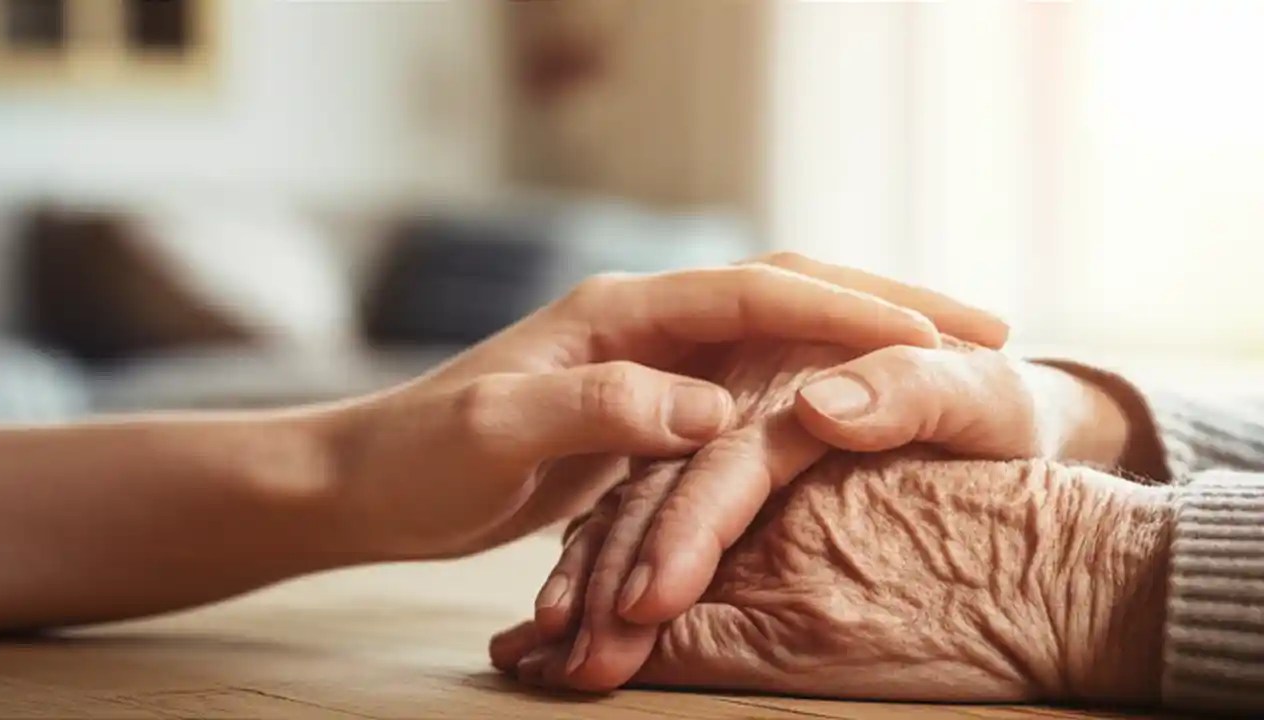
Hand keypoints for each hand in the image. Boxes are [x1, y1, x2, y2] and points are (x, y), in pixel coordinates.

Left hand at [322, 255, 1007, 559]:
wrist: (368, 482)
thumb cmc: (421, 456)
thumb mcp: (501, 431)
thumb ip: (603, 409)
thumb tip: (714, 413)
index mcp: (618, 313)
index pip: (755, 291)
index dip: (851, 308)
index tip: (940, 333)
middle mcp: (644, 325)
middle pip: (787, 296)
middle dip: (885, 309)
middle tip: (987, 330)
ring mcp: (647, 365)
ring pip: (778, 340)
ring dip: (863, 348)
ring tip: (952, 363)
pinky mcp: (643, 412)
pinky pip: (750, 389)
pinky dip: (814, 393)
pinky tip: (859, 414)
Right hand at [516, 339, 1150, 692]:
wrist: (1012, 435)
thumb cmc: (1003, 409)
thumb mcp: (981, 392)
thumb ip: (912, 390)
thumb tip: (817, 405)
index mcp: (796, 385)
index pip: (728, 462)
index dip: (688, 531)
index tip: (653, 604)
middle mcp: (743, 415)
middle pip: (664, 492)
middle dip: (618, 571)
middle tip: (585, 656)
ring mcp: (723, 452)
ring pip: (641, 512)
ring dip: (599, 583)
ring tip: (556, 655)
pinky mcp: (722, 487)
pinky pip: (651, 527)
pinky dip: (612, 576)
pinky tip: (576, 627)